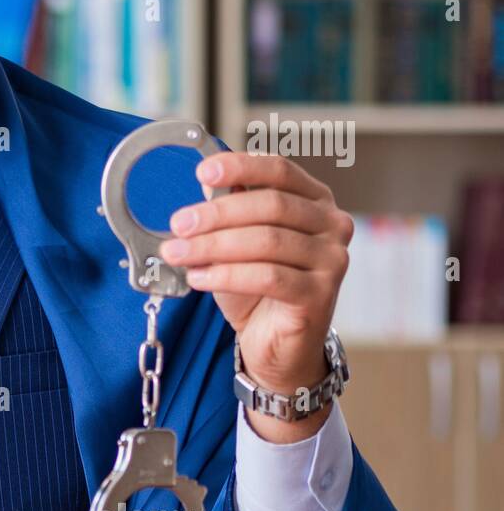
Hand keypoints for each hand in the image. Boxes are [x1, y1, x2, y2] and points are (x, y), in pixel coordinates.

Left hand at [158, 151, 352, 443]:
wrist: (276, 344)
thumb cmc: (257, 289)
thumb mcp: (235, 243)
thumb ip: (227, 213)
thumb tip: (207, 185)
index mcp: (315, 200)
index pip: (280, 171)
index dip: (241, 167)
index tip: (203, 172)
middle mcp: (333, 224)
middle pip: (271, 205)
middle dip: (217, 214)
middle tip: (179, 223)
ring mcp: (332, 260)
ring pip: (267, 241)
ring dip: (213, 246)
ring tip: (178, 253)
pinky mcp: (321, 294)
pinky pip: (268, 276)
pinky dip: (227, 275)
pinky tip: (199, 278)